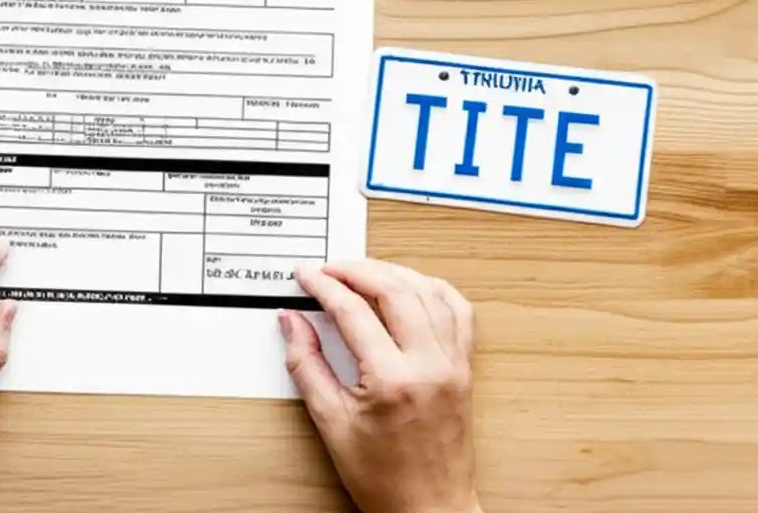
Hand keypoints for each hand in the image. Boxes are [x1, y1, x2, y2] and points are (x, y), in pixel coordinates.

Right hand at [280, 260, 478, 512]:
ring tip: (363, 272)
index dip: (323, 286)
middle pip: (394, 289)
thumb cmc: (384, 478)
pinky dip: (433, 289)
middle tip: (329, 269)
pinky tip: (411, 287)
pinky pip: (458, 310)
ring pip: (428, 291)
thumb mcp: (331, 423)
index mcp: (393, 380)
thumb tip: (292, 324)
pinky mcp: (465, 367)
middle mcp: (430, 365)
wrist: (429, 508)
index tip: (306, 277)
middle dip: (356, 270)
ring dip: (392, 273)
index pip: (353, 311)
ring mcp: (453, 364)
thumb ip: (307, 366)